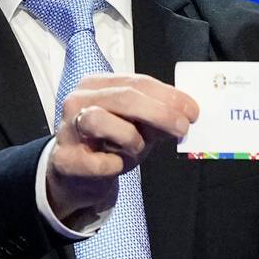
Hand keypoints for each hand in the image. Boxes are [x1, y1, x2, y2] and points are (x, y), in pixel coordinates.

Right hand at [46, 73, 199, 226]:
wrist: (76, 175)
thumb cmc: (109, 144)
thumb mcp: (136, 125)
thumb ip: (157, 116)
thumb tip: (186, 113)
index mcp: (98, 85)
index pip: (138, 82)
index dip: (168, 96)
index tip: (192, 110)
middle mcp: (78, 100)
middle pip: (123, 97)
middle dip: (159, 112)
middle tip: (182, 127)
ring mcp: (68, 128)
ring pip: (100, 120)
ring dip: (130, 137)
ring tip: (137, 149)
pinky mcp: (65, 159)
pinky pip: (98, 161)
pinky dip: (115, 164)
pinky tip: (116, 164)